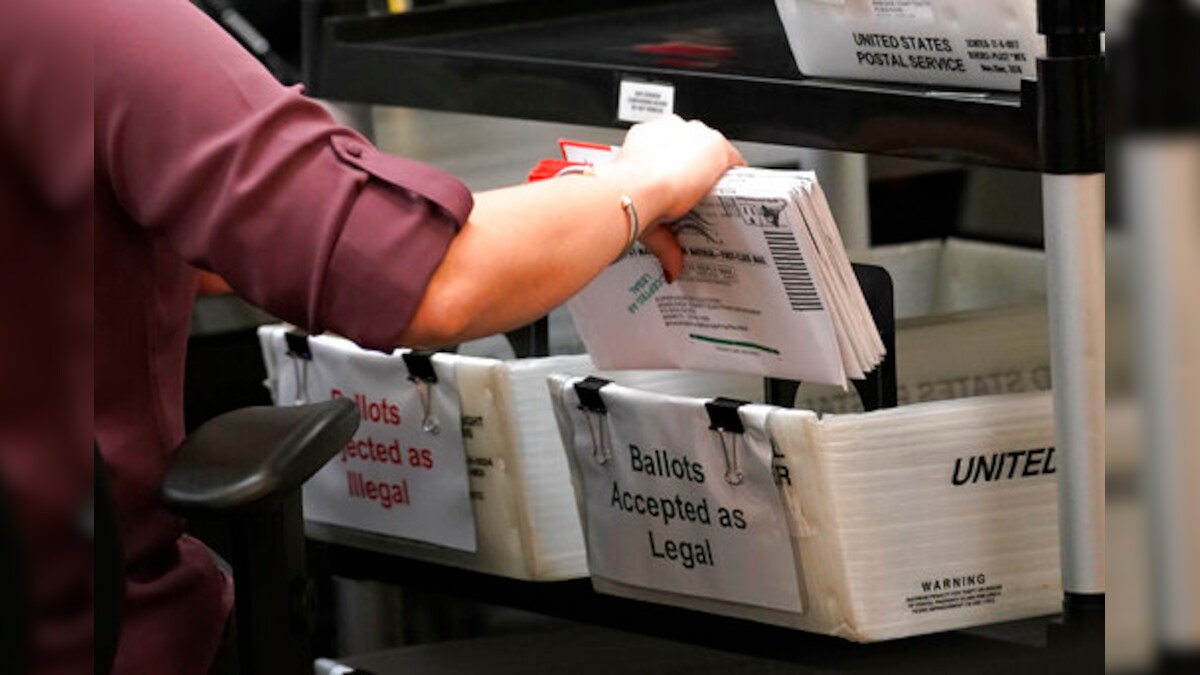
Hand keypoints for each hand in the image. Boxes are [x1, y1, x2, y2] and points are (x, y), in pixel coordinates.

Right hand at [598, 115, 744, 281]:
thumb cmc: (626, 197)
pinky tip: (734, 193)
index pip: (671, 149)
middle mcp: (669, 129)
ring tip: (715, 198)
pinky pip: (733, 159)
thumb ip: (663, 239)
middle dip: (697, 170)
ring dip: (715, 173)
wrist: (635, 190)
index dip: (678, 169)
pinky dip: (735, 176)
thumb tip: (671, 268)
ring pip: (714, 152)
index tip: (680, 187)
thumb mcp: (642, 215)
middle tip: (697, 197)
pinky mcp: (715, 145)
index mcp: (644, 139)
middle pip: (694, 149)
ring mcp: (694, 135)